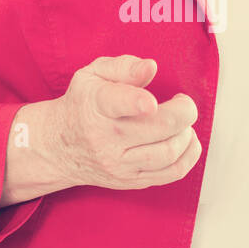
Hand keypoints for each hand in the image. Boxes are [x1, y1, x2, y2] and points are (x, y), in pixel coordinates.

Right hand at [49, 54, 201, 190]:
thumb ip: (123, 67)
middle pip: (159, 128)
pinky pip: (172, 173)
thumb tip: (150, 68)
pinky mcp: (132, 181)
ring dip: (186, 133)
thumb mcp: (93, 74)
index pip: (116, 103)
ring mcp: (119, 164)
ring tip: (181, 121)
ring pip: (169, 152)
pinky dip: (189, 154)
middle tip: (183, 102)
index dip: (136, 102)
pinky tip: (185, 139)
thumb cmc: (83, 105)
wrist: (59, 147)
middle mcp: (106, 139)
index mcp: (96, 105)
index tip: (150, 103)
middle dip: (184, 111)